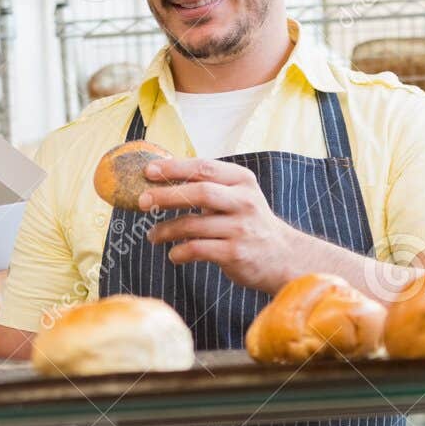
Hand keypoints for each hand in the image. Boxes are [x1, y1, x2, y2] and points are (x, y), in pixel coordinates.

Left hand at [139, 156, 302, 292]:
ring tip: (153, 235)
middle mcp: (244, 202)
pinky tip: (173, 255)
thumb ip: (211, 186)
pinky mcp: (235, 254)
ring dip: (166, 230)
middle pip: (199, 193)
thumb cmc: (250, 224)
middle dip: (165, 196)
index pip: (204, 168)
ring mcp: (240, 229)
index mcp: (242, 181)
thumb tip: (163, 176)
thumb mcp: (240, 196)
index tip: (149, 170)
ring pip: (193, 225)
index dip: (174, 168)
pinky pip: (197, 250)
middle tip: (141, 201)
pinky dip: (179, 253)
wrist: (283, 257)